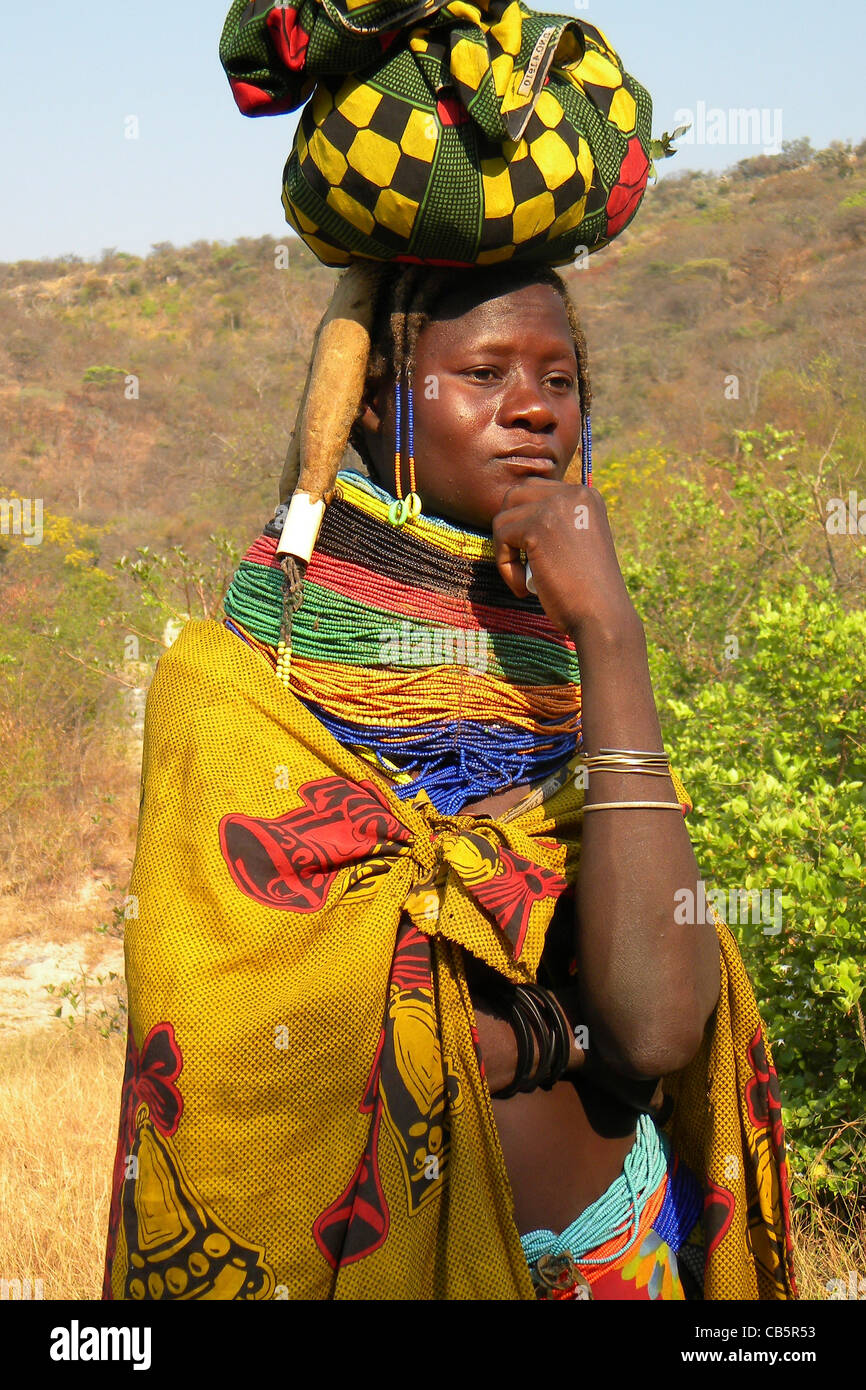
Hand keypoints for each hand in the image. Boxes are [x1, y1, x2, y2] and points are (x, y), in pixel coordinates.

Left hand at [491, 476, 640, 646]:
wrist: (602, 615)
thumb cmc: (588, 590)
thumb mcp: (577, 542)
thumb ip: (556, 523)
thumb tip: (512, 515)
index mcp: (586, 495)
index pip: (536, 490)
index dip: (524, 522)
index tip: (535, 556)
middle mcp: (573, 493)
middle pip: (515, 495)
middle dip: (509, 530)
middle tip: (522, 563)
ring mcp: (556, 507)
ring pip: (503, 517)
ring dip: (506, 551)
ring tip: (525, 578)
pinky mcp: (538, 526)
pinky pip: (501, 538)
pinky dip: (505, 567)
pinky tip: (524, 588)